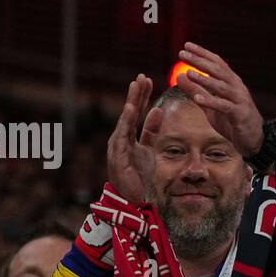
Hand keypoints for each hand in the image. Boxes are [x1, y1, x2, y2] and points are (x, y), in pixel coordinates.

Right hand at [107, 74, 161, 204]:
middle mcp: (121, 139)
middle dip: (136, 94)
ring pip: (125, 120)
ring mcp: (117, 147)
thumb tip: (158, 111)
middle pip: (130, 112)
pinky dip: (126, 121)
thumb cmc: (139, 175)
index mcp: (129, 137)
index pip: (137, 112)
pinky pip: (122, 135)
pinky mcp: (118, 156)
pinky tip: (131, 109)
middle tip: (142, 77)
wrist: (133, 199)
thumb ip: (151, 131)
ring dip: (131, 103)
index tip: (148, 80)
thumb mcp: (149, 149)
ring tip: (136, 86)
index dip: (142, 97)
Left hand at [176, 42, 264, 157]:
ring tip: (189, 73)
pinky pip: (224, 106)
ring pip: (221, 86)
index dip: (202, 53)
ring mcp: (240, 100)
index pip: (217, 63)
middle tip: (183, 54)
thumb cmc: (232, 121)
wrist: (254, 140)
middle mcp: (237, 87)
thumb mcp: (210, 104)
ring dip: (204, 79)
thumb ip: (196, 90)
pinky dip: (211, 102)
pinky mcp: (240, 114)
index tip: (187, 45)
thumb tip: (179, 75)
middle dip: (200, 61)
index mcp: (231, 82)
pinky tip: (198, 99)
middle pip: (218, 70)